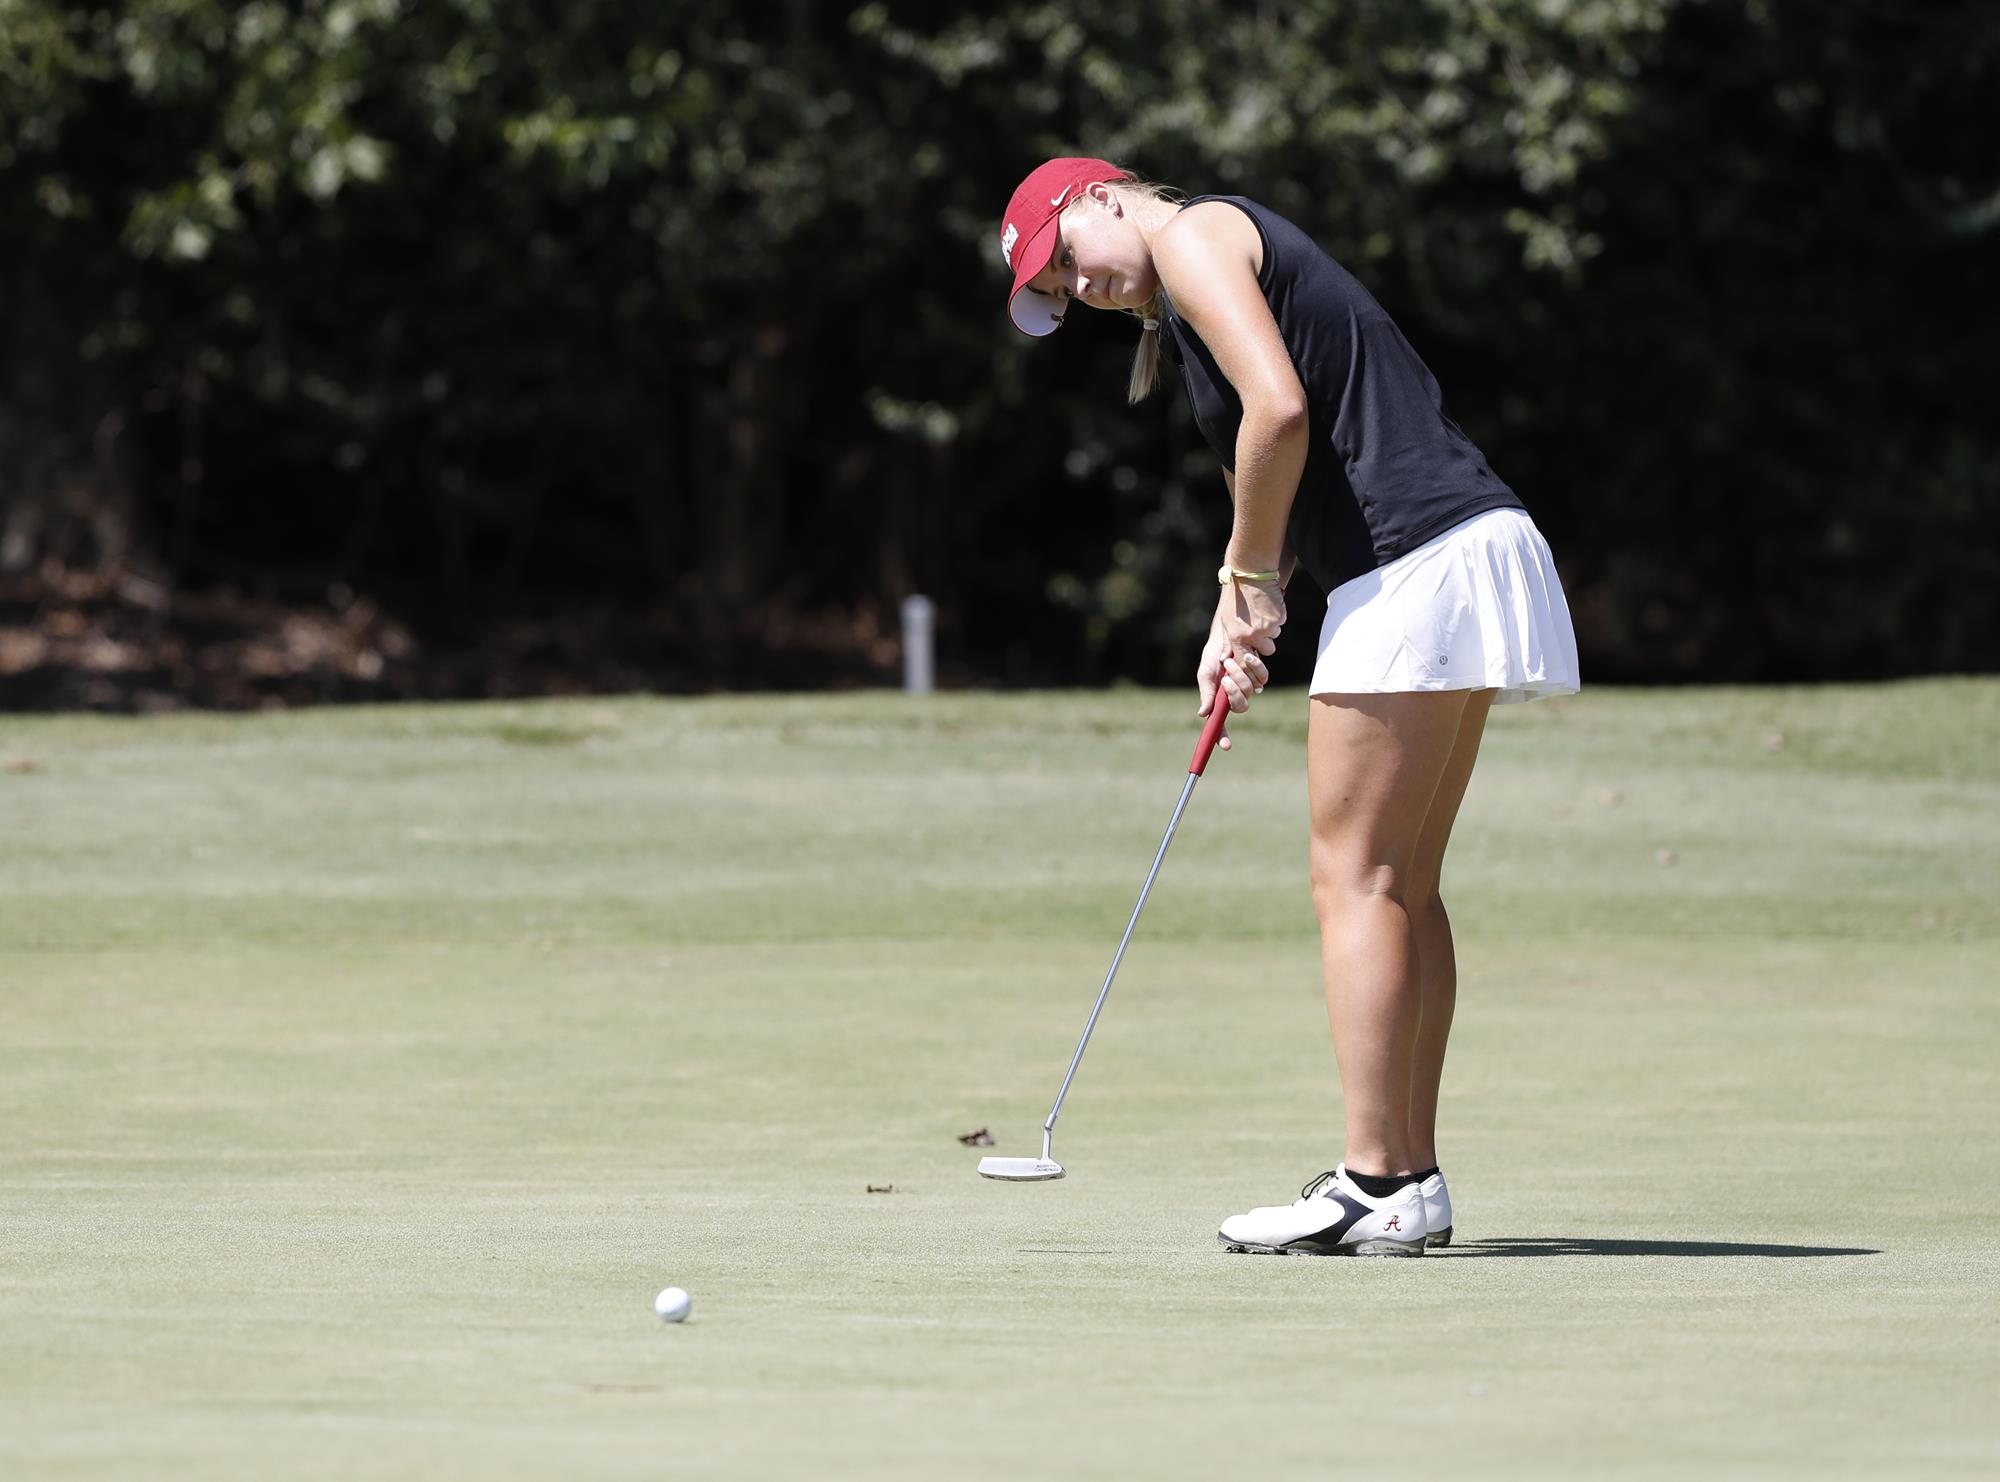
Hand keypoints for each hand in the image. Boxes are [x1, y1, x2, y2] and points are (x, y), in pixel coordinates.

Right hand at [1195, 581, 1281, 748]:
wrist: (1232, 626)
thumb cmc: (1215, 648)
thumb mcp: (1207, 668)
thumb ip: (1206, 691)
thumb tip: (1203, 714)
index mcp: (1219, 696)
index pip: (1220, 721)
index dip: (1221, 735)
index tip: (1225, 746)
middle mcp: (1234, 692)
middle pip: (1240, 706)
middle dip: (1235, 692)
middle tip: (1227, 677)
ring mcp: (1249, 683)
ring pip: (1251, 691)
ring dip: (1242, 675)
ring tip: (1232, 659)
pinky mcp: (1260, 672)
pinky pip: (1263, 678)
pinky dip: (1256, 667)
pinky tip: (1250, 655)